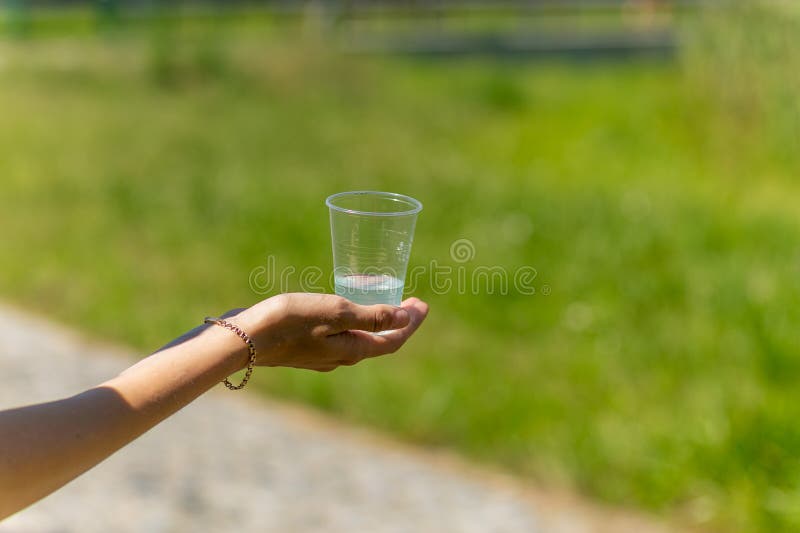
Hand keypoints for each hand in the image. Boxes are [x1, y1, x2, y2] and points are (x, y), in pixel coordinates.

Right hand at [232, 293, 428, 371]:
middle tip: (411, 302)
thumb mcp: (336, 313)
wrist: (244, 339)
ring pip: (359, 340)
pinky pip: (340, 337)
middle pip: (379, 342)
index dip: (411, 324)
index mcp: (352, 350)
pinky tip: (345, 311)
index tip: (423, 305)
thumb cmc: (290, 321)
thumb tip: (406, 319)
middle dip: (398, 323)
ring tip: (383, 303)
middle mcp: (340, 357)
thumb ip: (371, 316)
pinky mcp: (305, 348)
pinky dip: (354, 323)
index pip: (392, 341)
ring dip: (376, 323)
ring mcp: (322, 355)